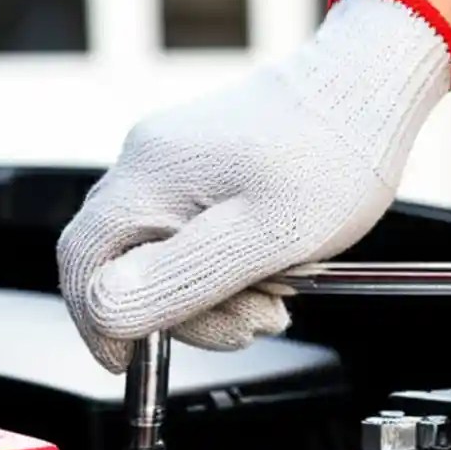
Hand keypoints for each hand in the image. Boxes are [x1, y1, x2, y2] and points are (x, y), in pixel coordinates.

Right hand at [57, 0, 450, 371]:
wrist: (369, 88)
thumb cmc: (331, 155)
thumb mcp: (263, 237)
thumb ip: (179, 277)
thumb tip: (105, 310)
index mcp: (149, 178)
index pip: (81, 263)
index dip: (99, 322)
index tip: (128, 362)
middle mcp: (147, 162)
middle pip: (122, 263)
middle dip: (182, 312)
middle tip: (250, 322)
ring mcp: (173, 159)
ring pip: (160, 252)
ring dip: (211, 293)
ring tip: (275, 295)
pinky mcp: (201, 162)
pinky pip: (188, 230)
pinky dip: (222, 265)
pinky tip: (269, 267)